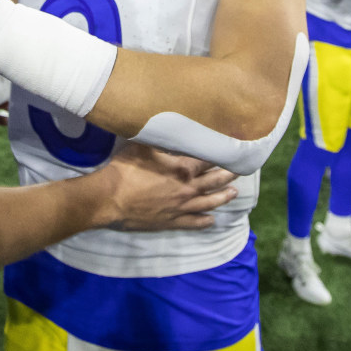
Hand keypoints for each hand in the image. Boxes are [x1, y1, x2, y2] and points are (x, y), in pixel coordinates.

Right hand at [94, 145, 237, 231]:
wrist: (109, 199)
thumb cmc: (124, 170)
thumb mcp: (142, 146)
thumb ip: (161, 139)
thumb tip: (172, 127)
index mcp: (182, 168)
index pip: (209, 158)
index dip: (222, 152)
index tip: (235, 148)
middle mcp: (187, 188)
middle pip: (214, 181)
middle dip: (229, 175)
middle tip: (241, 170)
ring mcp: (181, 207)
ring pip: (209, 202)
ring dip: (223, 197)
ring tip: (233, 193)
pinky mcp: (171, 221)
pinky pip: (194, 223)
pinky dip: (205, 221)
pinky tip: (212, 220)